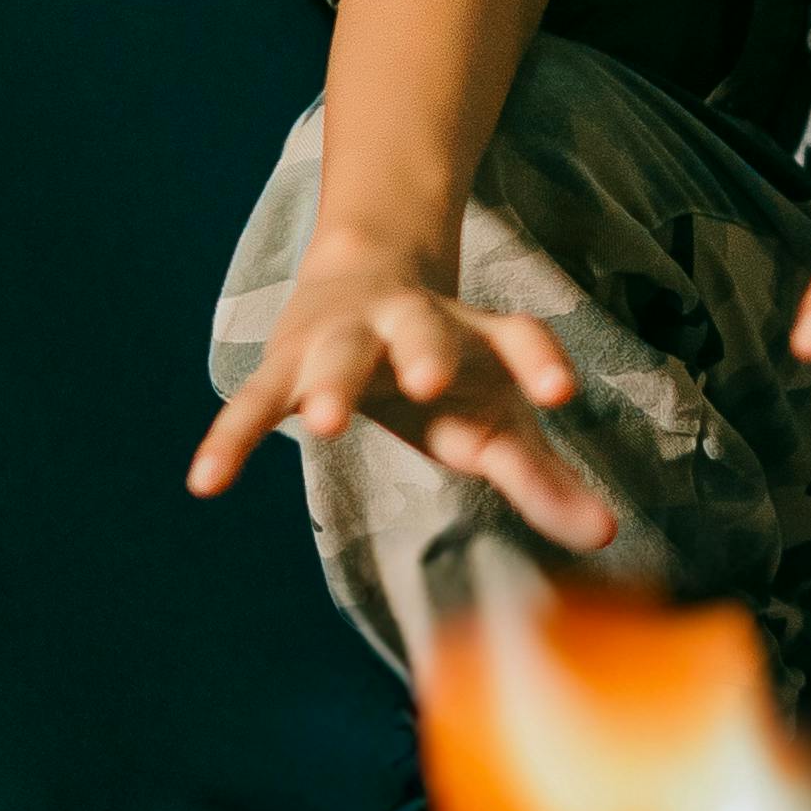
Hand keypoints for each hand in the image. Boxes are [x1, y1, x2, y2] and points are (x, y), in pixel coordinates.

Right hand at [188, 230, 615, 547]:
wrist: (361, 275)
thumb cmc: (445, 368)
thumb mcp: (495, 418)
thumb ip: (543, 479)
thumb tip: (605, 536)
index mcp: (475, 335)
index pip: (516, 335)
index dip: (537, 360)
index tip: (560, 394)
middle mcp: (411, 325)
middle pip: (421, 328)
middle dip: (423, 351)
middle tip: (426, 384)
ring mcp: (343, 338)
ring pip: (334, 352)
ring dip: (329, 382)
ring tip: (321, 423)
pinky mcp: (283, 364)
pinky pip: (251, 401)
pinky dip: (228, 438)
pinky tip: (204, 483)